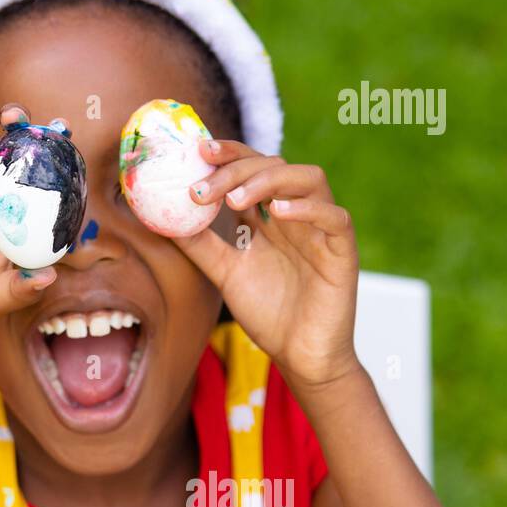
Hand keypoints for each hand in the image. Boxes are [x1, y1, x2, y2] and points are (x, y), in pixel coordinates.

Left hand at [173, 139, 361, 391]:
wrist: (301, 357)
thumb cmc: (268, 312)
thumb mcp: (224, 273)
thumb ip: (199, 245)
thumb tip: (162, 219)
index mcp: (270, 216)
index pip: (253, 167)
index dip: (230, 153)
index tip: (199, 150)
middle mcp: (298, 215)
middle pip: (276, 166)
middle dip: (238, 168)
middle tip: (204, 185)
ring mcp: (322, 230)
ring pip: (310, 179)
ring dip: (270, 180)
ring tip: (236, 200)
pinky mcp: (343, 253)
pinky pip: (336, 218)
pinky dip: (308, 209)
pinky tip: (277, 212)